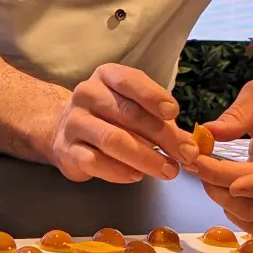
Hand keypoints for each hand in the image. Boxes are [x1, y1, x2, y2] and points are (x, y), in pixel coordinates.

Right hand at [44, 63, 197, 183]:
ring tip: (168, 170)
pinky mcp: (67, 150)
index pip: (129, 81)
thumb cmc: (111, 116)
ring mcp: (74, 122)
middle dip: (162, 136)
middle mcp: (87, 94)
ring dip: (145, 157)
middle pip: (127, 114)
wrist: (65, 130)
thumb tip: (188, 144)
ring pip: (112, 139)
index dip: (153, 96)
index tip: (174, 113)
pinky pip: (95, 162)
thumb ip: (160, 121)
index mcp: (106, 76)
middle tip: (186, 154)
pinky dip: (119, 171)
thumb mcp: (135, 106)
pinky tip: (137, 176)